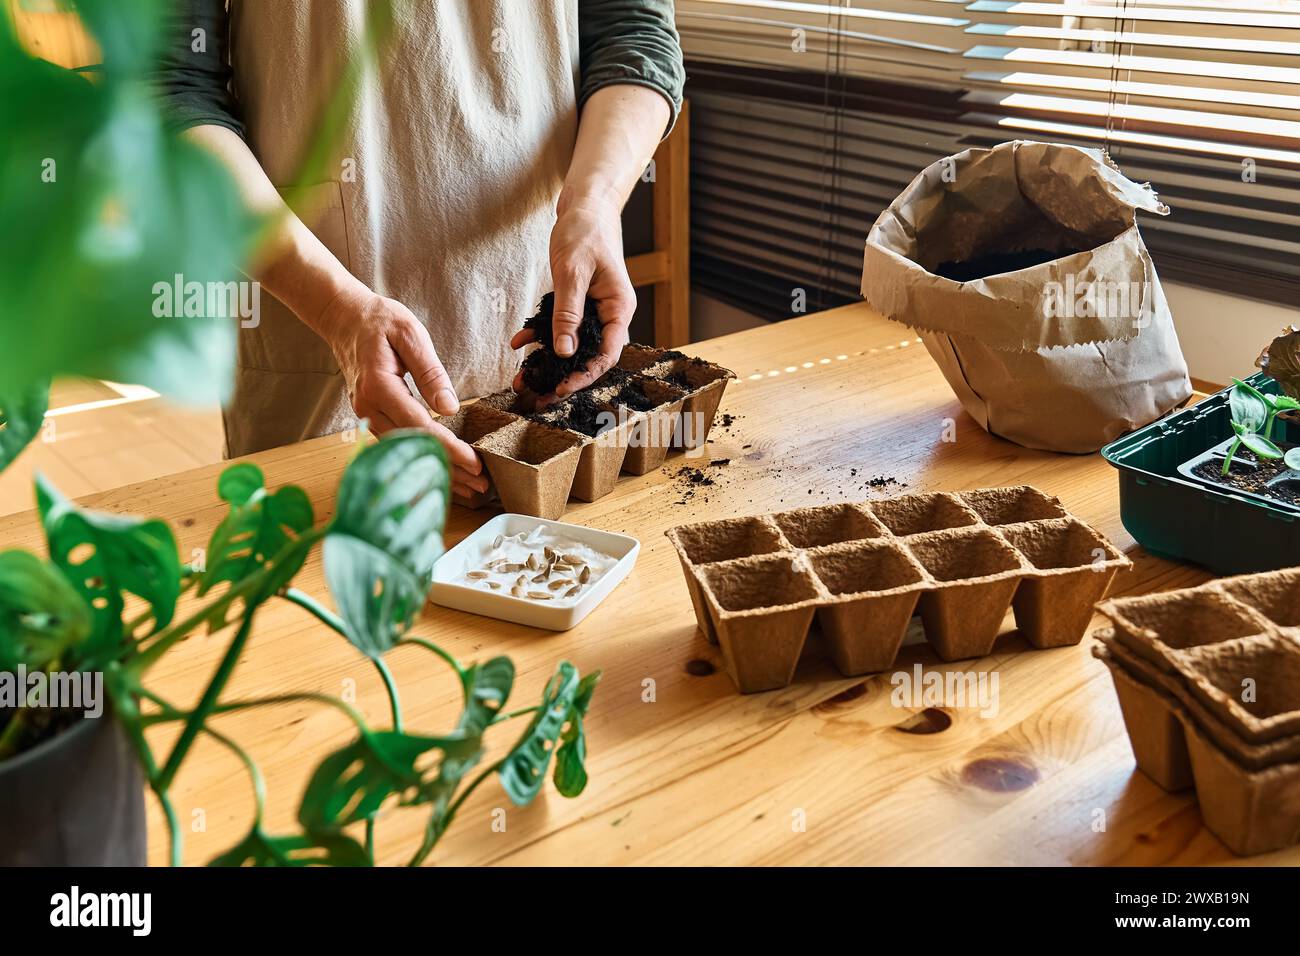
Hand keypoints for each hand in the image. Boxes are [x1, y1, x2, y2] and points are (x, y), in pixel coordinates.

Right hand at [317, 285, 488, 498]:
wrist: (344, 318)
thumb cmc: (380, 321)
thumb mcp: (411, 334)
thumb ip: (431, 372)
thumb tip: (450, 408)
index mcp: (379, 387)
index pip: (420, 427)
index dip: (449, 449)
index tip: (475, 464)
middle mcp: (368, 407)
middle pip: (412, 448)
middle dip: (448, 469)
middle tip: (481, 486)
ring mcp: (364, 415)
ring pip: (403, 452)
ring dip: (435, 469)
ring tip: (468, 485)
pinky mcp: (369, 416)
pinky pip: (395, 445)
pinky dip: (419, 459)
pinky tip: (440, 470)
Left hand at [511, 198, 633, 400]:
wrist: (584, 207)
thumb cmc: (584, 232)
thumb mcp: (572, 272)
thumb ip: (567, 313)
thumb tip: (564, 351)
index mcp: (618, 308)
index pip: (606, 354)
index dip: (584, 376)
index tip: (560, 389)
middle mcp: (609, 314)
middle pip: (589, 356)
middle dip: (563, 377)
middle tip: (538, 396)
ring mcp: (593, 310)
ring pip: (572, 346)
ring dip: (549, 362)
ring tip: (524, 379)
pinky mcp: (578, 304)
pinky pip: (560, 328)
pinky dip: (541, 337)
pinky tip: (519, 343)